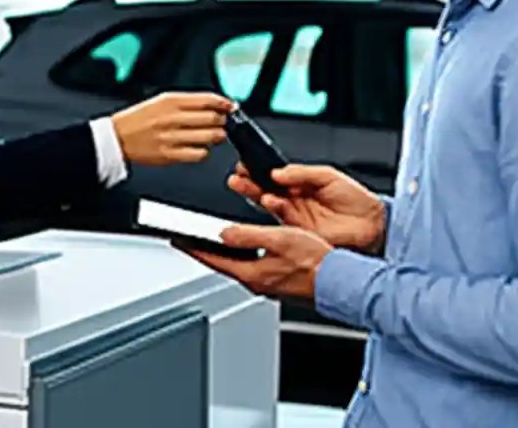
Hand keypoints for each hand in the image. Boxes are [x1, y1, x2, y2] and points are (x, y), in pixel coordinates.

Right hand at [110, 92, 233, 165]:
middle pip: (212, 119)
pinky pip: (198, 154)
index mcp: (171, 101)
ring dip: (217, 137)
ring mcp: (171, 137)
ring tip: (213, 135)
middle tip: (222, 123)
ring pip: (209, 137)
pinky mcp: (169, 155)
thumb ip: (188, 102)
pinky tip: (198, 148)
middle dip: (223, 121)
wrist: (117, 137)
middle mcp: (172, 118)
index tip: (230, 107)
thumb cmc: (139, 119)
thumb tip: (216, 104)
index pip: (208, 100)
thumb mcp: (161, 101)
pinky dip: (204, 152)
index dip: (224, 104)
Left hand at [176, 224, 332, 302]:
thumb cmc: (316, 263)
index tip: (177, 240)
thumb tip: (224, 233)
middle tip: (189, 239)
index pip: (212, 261)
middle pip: (221, 264)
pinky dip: (241, 257)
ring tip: (211, 241)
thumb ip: (248, 236)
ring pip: (236, 266)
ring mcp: (266, 284)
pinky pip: (251, 268)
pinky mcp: (276, 283)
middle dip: (204, 251)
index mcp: (251, 274)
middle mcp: (256, 282)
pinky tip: (244, 249)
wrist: (340, 282)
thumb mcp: (279, 240)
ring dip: (223, 254)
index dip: (193, 249)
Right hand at [228, 163, 386, 253]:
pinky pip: (280, 218)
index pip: (274, 177)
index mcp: (302, 185)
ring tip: (243, 185)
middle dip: (248, 182)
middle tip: (236, 176)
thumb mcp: (328, 176)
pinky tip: (269, 199)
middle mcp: (295, 201)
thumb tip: (278, 171)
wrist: (372, 224)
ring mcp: (296, 216)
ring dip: (254, 194)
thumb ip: (302, 172)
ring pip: (268, 203)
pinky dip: (273, 207)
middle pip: (265, 189)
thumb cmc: (357, 200)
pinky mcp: (299, 230)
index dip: (259, 170)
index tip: (245, 164)